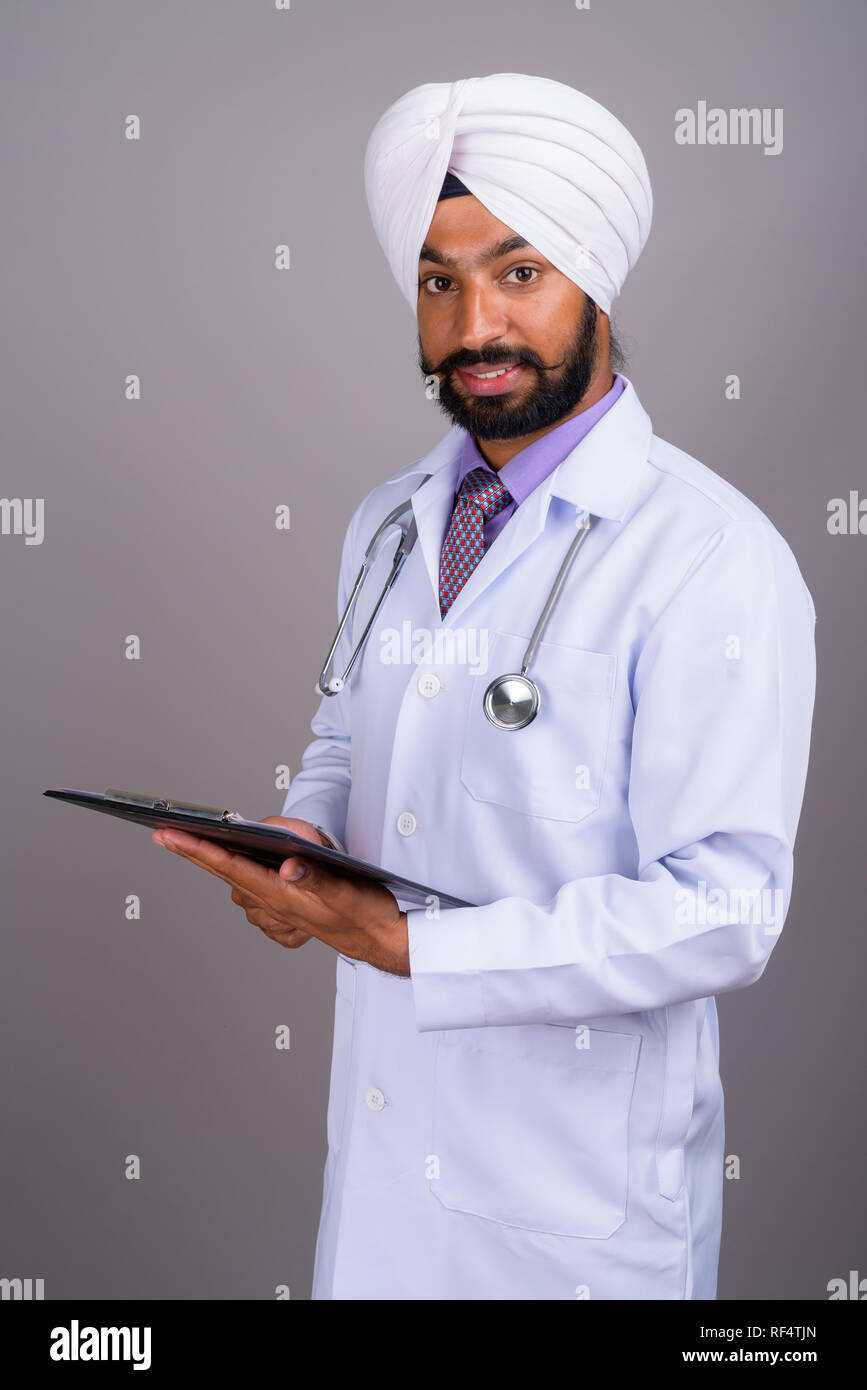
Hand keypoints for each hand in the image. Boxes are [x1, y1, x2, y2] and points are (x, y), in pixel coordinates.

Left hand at [150, 815, 409, 974]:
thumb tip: (287, 866)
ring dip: (220, 864)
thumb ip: (317, 877)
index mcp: (283, 896)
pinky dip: (245, 881)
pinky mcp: (287, 913)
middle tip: (164, 834)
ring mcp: (278, 912)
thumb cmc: (368, 914)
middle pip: (224, 873)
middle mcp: (274, 905)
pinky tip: (252, 869)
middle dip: (193, 852)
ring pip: (237, 885)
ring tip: (204, 842)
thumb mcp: (347, 891)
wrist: (384, 940)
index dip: (198, 849)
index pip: (231, 867)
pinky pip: (254, 897)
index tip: (170, 835)